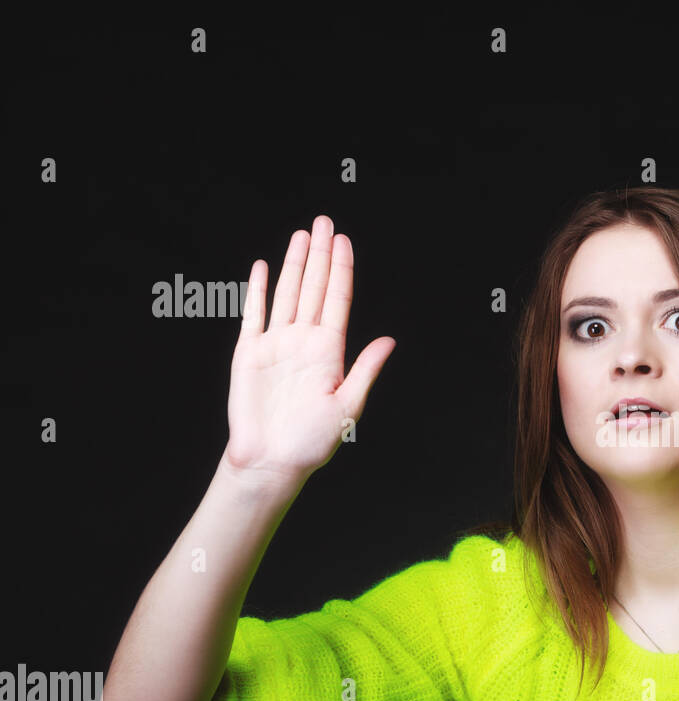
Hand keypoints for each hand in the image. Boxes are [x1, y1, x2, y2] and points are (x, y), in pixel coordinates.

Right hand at [223, 216, 394, 487]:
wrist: (271, 460)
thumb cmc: (312, 441)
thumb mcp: (347, 406)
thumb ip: (365, 370)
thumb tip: (389, 340)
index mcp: (329, 352)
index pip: (337, 300)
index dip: (341, 270)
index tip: (344, 241)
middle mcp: (304, 342)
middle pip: (313, 288)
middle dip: (320, 255)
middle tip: (324, 221)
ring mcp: (276, 345)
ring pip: (287, 294)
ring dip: (293, 264)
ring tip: (302, 235)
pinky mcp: (249, 353)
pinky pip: (254, 315)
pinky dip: (258, 290)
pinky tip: (263, 266)